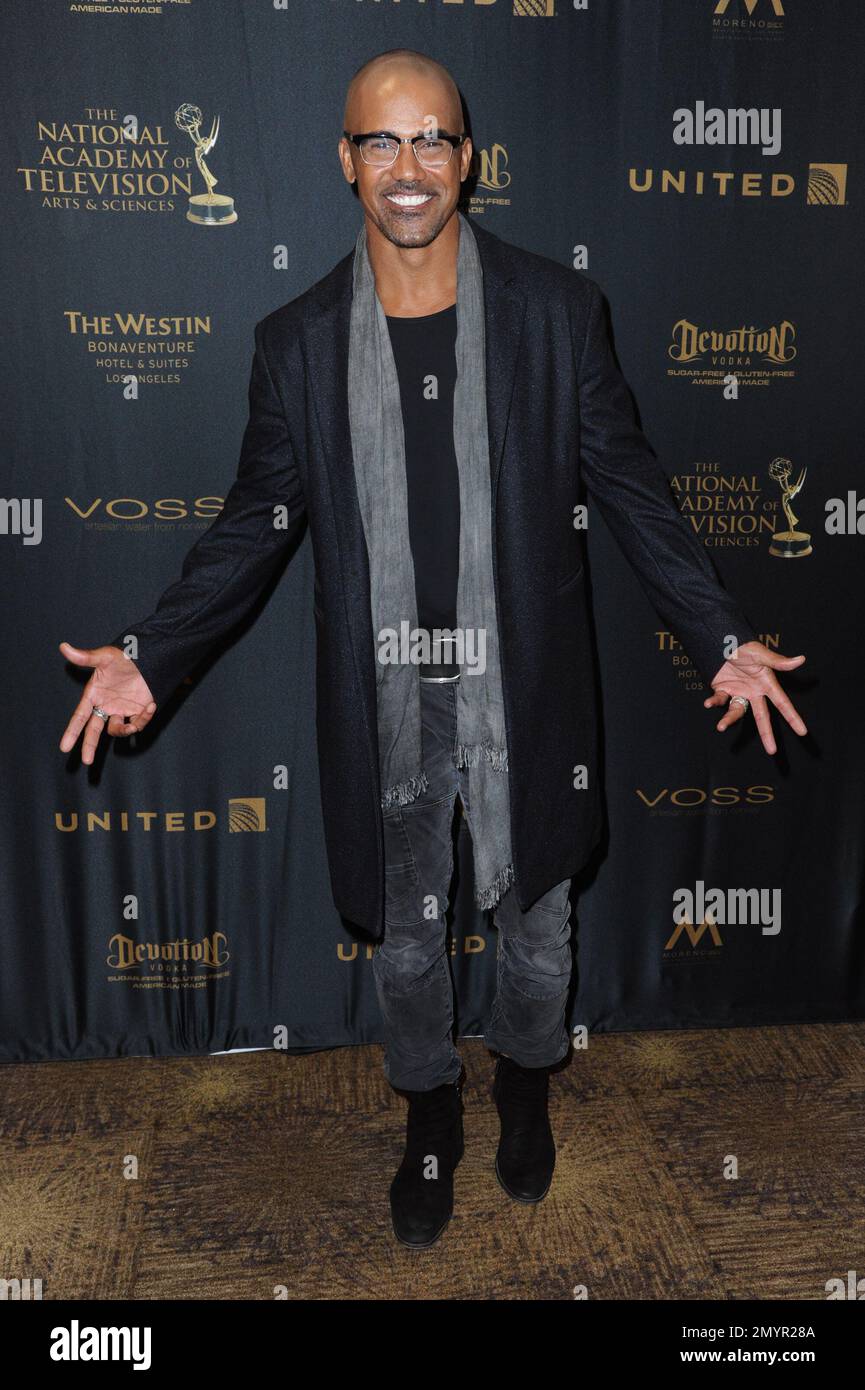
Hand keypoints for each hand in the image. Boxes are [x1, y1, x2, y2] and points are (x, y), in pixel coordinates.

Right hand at [59, 643, 156, 764]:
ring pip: (117, 730)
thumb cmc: (123, 656)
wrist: (147, 658)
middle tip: (86, 761)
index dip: (72, 732)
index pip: (80, 717)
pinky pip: (137, 724)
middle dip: (89, 746)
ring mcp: (121, 710)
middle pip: (94, 730)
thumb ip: (85, 657)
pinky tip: (151, 705)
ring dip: (124, 730)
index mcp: (94, 695)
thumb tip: (63, 647)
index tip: (64, 747)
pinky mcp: (137, 711)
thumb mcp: (104, 657)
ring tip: (134, 723)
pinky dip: (144, 719)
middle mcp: (106, 706)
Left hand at [704, 641, 806, 755]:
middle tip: (772, 751)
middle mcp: (754, 691)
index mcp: (766, 683)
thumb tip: (801, 659)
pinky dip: (713, 702)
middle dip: (767, 734)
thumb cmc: (743, 645)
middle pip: (763, 716)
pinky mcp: (723, 690)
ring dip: (729, 720)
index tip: (802, 732)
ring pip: (737, 712)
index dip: (793, 717)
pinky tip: (708, 704)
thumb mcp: (761, 654)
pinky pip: (720, 701)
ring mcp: (739, 692)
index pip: (783, 704)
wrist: (721, 640)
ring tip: (721, 727)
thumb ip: (778, 661)